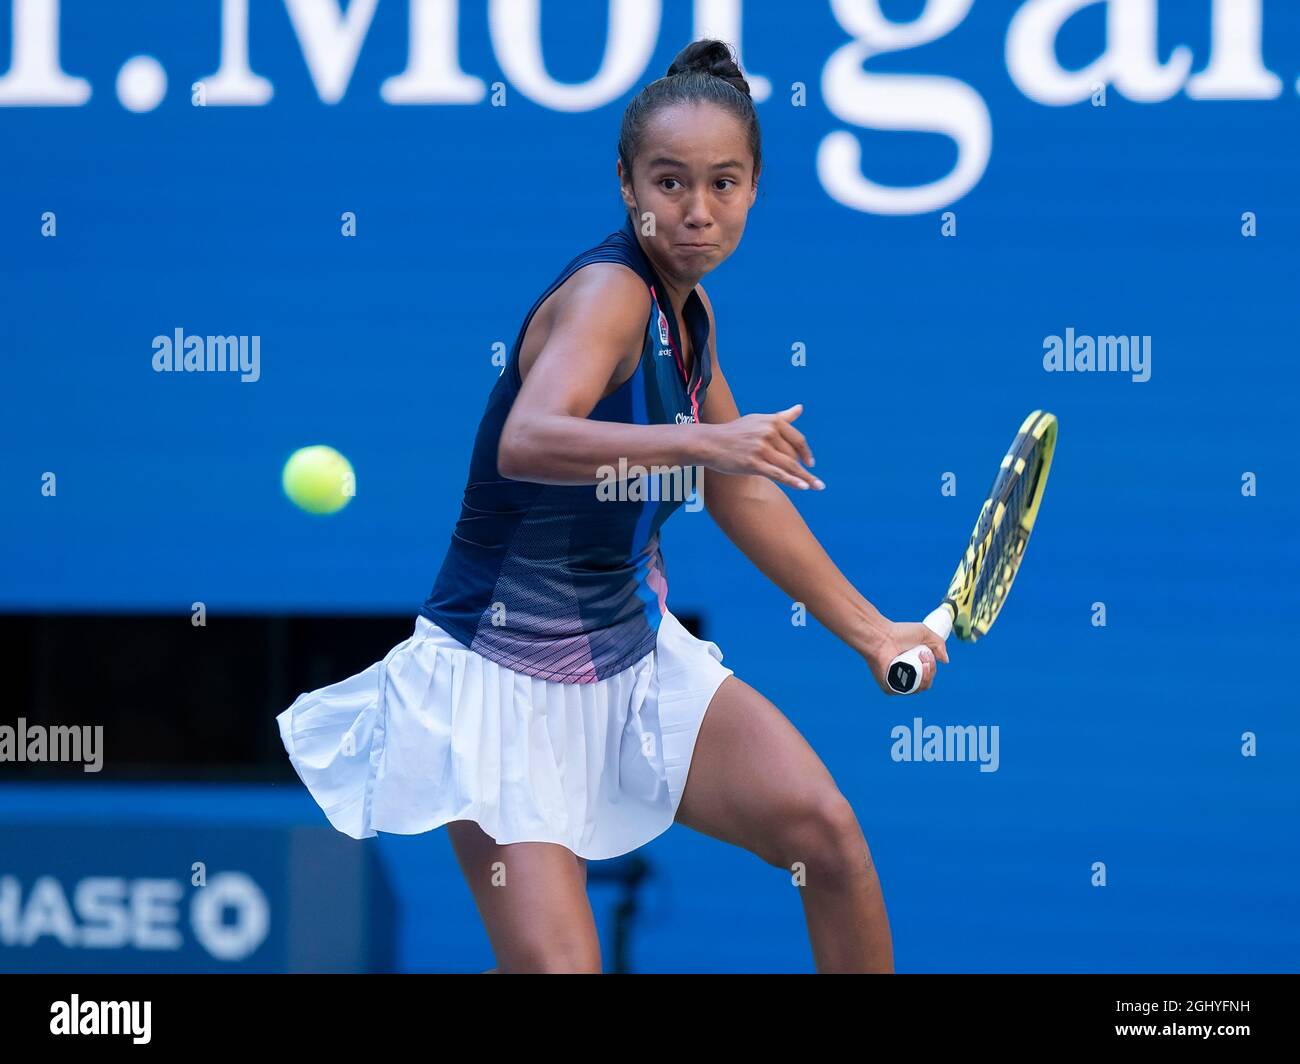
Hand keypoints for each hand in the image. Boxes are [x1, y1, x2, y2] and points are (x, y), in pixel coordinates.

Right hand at [701, 403, 823, 490]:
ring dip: (806, 478)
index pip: (797, 439)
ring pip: (789, 466)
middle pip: (793, 455)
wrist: (710, 442)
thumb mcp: (759, 420)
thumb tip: (800, 408)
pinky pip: (778, 474)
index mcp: (772, 421)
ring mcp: (761, 448)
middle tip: (812, 481)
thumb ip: (782, 417)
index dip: (806, 453)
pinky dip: (792, 481)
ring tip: (817, 486)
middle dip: (802, 469)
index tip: (811, 463)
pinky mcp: (753, 463)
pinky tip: (804, 487)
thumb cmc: (735, 432)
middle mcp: (768, 432)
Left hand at [863, 619, 949, 694]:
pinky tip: (914, 670)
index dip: (932, 668)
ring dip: (925, 676)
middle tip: (924, 656)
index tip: (928, 653)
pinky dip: (914, 682)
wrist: (881, 636)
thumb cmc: (900, 633)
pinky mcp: (889, 688)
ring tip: (920, 660)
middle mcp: (905, 677)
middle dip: (930, 671)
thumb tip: (946, 661)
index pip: (928, 676)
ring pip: (918, 689)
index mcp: (912, 667)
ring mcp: (897, 683)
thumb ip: (939, 644)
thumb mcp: (925, 634)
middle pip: (925, 684)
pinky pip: (906, 691)